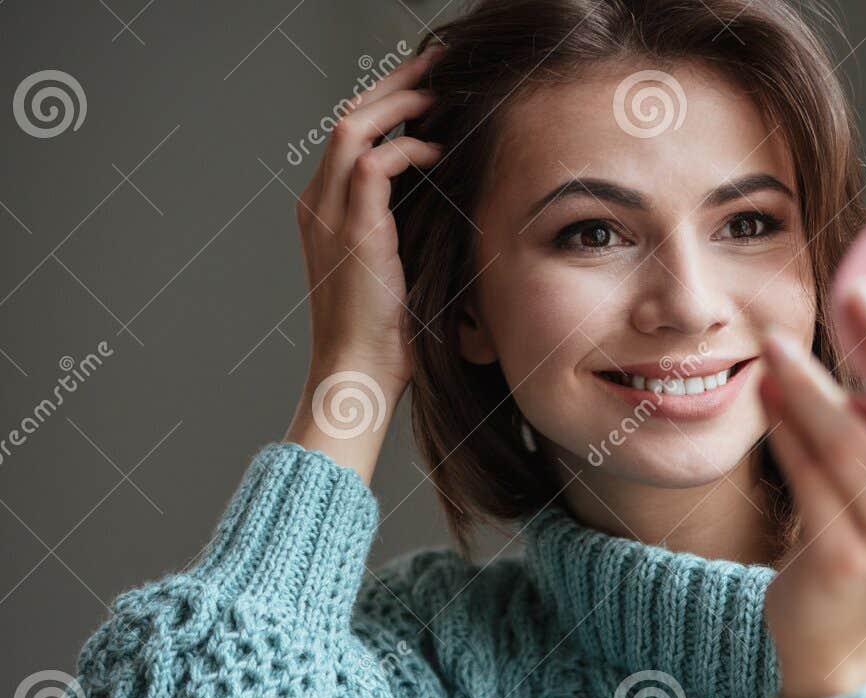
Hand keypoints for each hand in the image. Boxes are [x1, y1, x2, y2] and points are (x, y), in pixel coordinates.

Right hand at [286, 43, 444, 479]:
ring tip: (440, 92)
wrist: (359, 376)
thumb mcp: (401, 271)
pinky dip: (407, 149)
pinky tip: (440, 152)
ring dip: (400, 104)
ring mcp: (328, 215)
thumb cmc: (387, 338)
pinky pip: (374, 165)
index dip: (387, 105)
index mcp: (325, 211)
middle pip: (348, 117)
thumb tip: (459, 204)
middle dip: (394, 86)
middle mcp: (318, 204)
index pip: (350, 136)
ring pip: (355, 128)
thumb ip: (413, 231)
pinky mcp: (352, 232)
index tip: (429, 91)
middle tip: (437, 65)